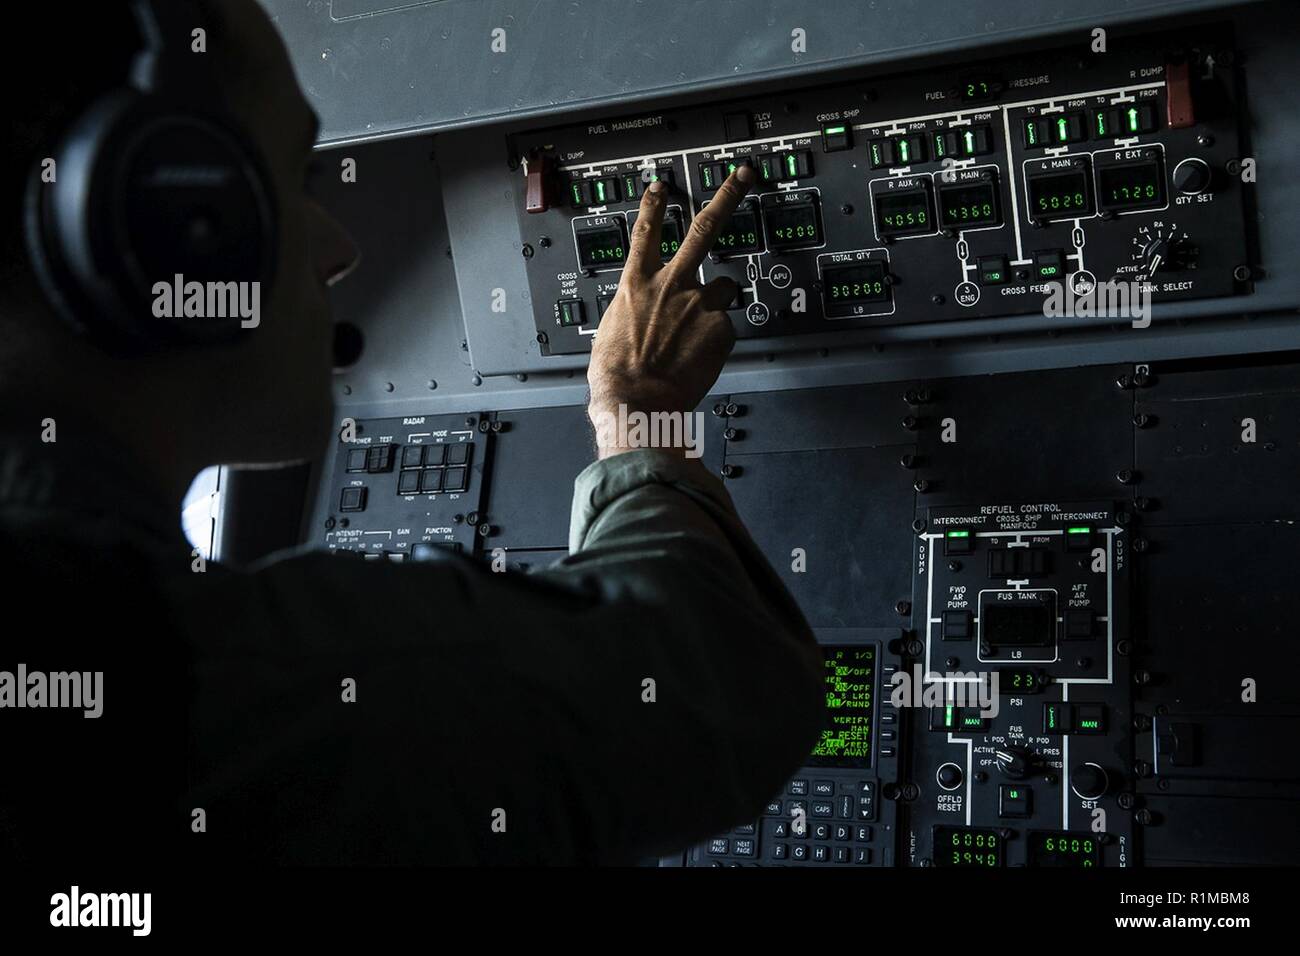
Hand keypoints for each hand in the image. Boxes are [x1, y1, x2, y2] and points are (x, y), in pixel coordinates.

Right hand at [587, 166, 755, 457]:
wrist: (638, 400)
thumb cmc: (616, 374)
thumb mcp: (612, 331)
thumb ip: (634, 311)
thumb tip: (641, 313)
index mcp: (636, 284)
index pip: (646, 232)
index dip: (654, 206)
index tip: (661, 187)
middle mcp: (670, 285)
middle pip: (704, 229)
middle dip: (727, 197)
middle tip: (744, 176)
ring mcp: (699, 304)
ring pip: (724, 288)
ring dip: (718, 302)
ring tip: (700, 329)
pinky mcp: (720, 328)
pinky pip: (726, 329)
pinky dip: (717, 340)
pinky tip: (701, 357)